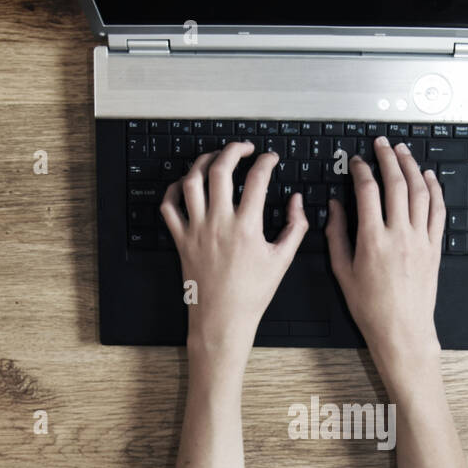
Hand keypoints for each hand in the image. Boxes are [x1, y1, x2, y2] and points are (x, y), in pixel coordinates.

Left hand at [159, 141, 308, 347]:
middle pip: (220, 170)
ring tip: (215, 158)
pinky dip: (174, 189)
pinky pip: (169, 206)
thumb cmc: (252, 294)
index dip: (267, 161)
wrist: (222, 319)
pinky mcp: (181, 240)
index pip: (257, 179)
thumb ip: (296, 227)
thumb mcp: (283, 260)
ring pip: (191, 181)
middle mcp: (219, 223)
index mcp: (247, 227)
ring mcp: (196, 230)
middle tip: (243, 148)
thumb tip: (297, 201)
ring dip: (203, 162)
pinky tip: (185, 183)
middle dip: (233, 150)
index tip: (271, 158)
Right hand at [325, 136, 445, 366]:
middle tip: (382, 144)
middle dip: (388, 158)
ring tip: (403, 151)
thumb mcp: (343, 272)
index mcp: (372, 240)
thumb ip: (336, 235)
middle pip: (396, 183)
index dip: (361, 170)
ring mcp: (421, 240)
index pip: (367, 191)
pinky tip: (429, 177)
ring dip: (411, 166)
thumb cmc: (371, 307)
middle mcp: (399, 235)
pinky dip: (435, 189)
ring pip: (420, 192)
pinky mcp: (435, 248)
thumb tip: (334, 207)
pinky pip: (438, 211)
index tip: (357, 161)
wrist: (402, 330)